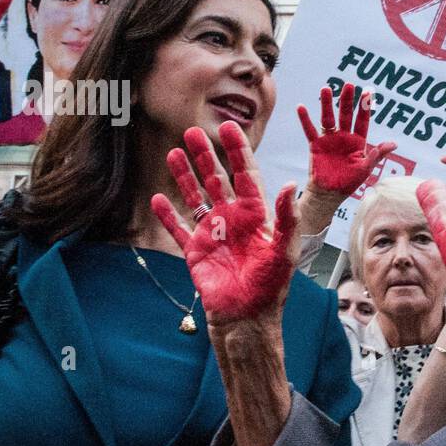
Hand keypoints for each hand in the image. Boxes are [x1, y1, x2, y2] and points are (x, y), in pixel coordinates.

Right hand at [152, 121, 302, 324]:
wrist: (248, 319)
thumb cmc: (271, 287)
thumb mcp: (284, 251)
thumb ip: (287, 218)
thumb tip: (289, 185)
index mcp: (257, 215)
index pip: (246, 175)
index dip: (238, 151)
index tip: (229, 126)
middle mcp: (233, 219)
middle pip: (217, 179)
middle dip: (206, 156)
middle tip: (193, 130)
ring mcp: (212, 233)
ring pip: (196, 197)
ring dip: (184, 176)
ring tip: (174, 152)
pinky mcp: (195, 252)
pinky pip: (178, 229)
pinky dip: (168, 215)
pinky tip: (157, 197)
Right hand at [297, 83, 396, 198]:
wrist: (330, 194)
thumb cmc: (349, 182)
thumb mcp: (365, 168)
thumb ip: (377, 154)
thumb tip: (393, 144)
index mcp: (357, 141)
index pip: (362, 120)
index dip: (365, 107)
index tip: (367, 91)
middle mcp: (343, 137)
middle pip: (345, 114)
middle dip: (347, 100)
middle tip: (348, 85)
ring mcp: (329, 139)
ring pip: (328, 118)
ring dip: (326, 104)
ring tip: (326, 88)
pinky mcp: (316, 145)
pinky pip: (309, 130)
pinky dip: (305, 119)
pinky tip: (301, 107)